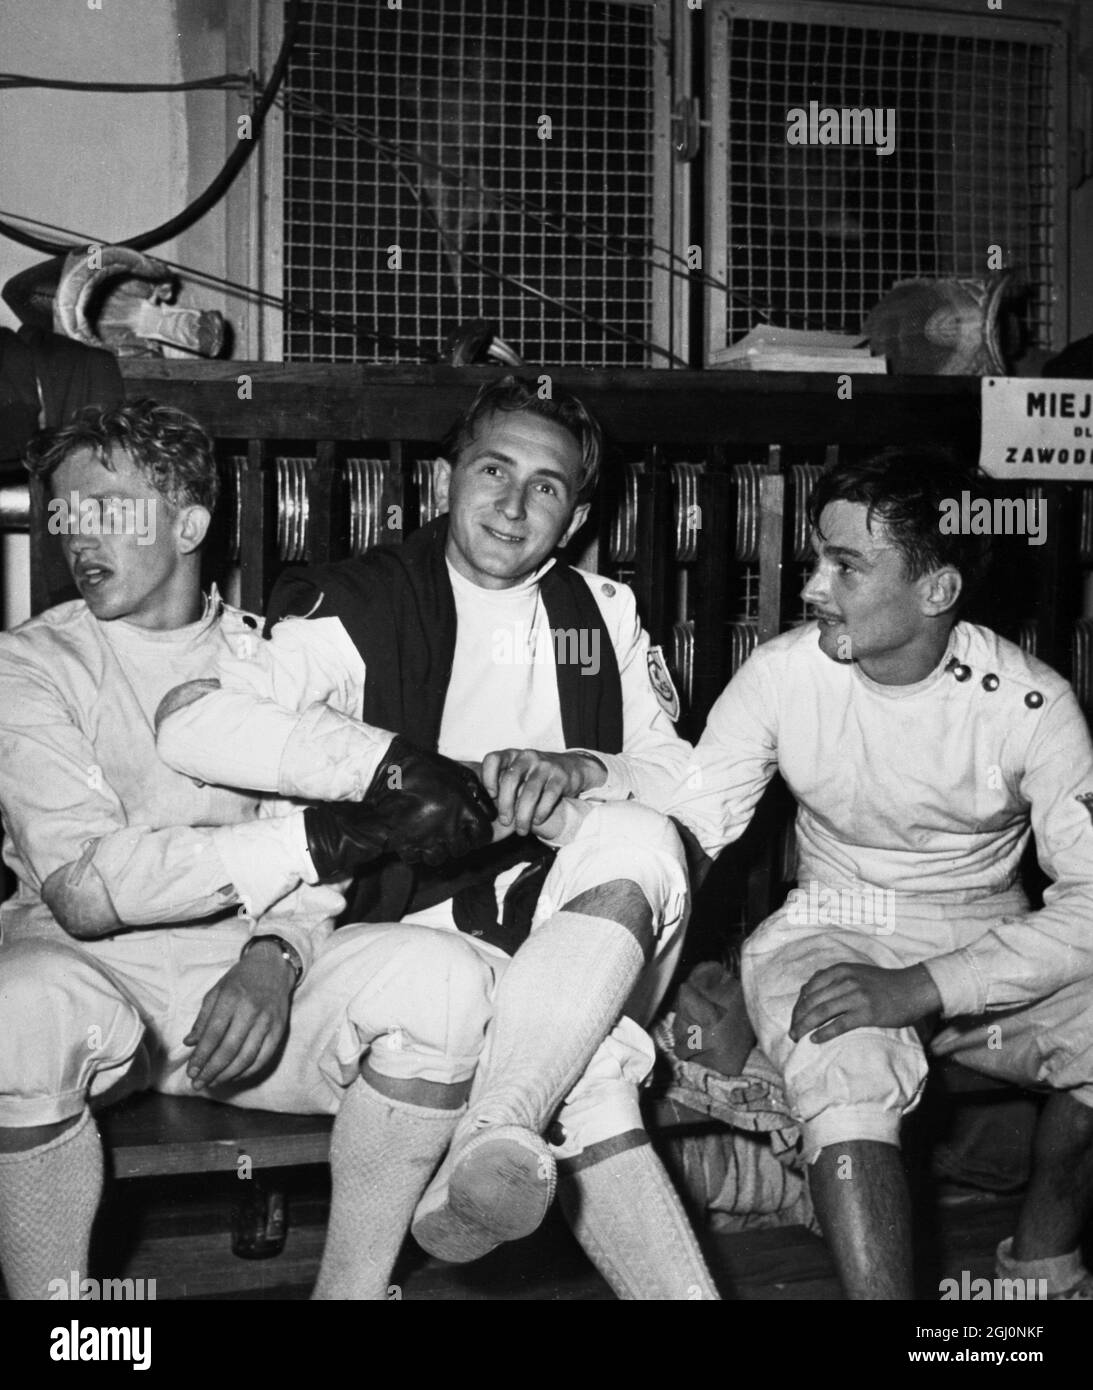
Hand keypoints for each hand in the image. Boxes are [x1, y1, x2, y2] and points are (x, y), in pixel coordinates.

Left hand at [184, 946, 294, 1088]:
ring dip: (228, 1075)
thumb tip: (189, 1043)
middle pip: (229, 1049)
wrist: (273, 967)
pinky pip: (264, 1057)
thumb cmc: (240, 979)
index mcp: (231, 998)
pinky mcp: (280, 1029)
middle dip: (211, 1070)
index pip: (213, 1034)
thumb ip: (203, 1018)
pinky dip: (248, 1071)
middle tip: (198, 1084)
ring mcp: (268, 1021)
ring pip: (247, 1057)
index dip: (201, 1056)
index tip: (190, 1072)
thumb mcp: (217, 991)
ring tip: (213, 1082)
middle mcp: (251, 1010)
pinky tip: (234, 1076)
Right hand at [304, 735, 495, 874]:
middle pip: (461, 850)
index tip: (471, 830)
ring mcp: (427, 839)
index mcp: (465, 810)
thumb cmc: (424, 768)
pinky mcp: (405, 844)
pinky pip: (415, 858)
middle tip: (447, 830)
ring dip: (436, 849)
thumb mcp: (458, 773)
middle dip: (456, 842)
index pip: (482, 837)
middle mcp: (449, 828)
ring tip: (428, 833)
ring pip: (438, 857)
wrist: (387, 770)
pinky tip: (411, 835)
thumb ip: (477, 792)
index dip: (477, 834)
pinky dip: (414, 850)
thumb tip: (489, 810)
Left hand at [481, 749, 605, 836]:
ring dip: (523, 816)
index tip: (491, 795)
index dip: (488, 777)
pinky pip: (548, 797)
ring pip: (529, 793)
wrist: (571, 768)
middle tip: (505, 822)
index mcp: (512, 755)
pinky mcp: (560, 777)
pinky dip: (540, 813)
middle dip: (505, 805)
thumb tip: (486, 809)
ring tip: (521, 829)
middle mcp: (526, 757)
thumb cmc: (536, 775)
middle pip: (510, 780)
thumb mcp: (519, 773)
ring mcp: (544, 766)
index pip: (493, 759)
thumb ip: (503, 784)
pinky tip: (536, 821)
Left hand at [789, 962, 940, 1044]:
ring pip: (821, 1013)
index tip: (793, 1019)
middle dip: (797, 1019)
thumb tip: (808, 992)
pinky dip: (824, 1033)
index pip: (809, 989)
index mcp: (840, 970)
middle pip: (811, 1002)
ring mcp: (856, 996)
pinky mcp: (867, 1013)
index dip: (797, 1006)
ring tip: (797, 1038)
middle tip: (791, 1033)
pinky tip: (815, 1040)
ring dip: (805, 1027)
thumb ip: (833, 979)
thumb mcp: (855, 972)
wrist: (912, 988)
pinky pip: (839, 1025)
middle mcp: (845, 980)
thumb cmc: (882, 983)